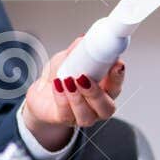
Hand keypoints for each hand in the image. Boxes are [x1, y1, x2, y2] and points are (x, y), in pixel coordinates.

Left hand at [20, 35, 124, 152]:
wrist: (40, 92)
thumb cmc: (60, 75)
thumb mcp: (67, 58)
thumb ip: (76, 51)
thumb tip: (83, 39)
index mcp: (104, 89)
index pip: (117, 85)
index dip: (118, 76)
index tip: (116, 64)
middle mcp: (97, 106)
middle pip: (107, 108)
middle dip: (96, 93)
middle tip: (84, 77)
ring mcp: (82, 116)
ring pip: (87, 116)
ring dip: (77, 97)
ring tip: (68, 80)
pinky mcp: (64, 120)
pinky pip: (66, 114)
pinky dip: (62, 99)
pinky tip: (57, 86)